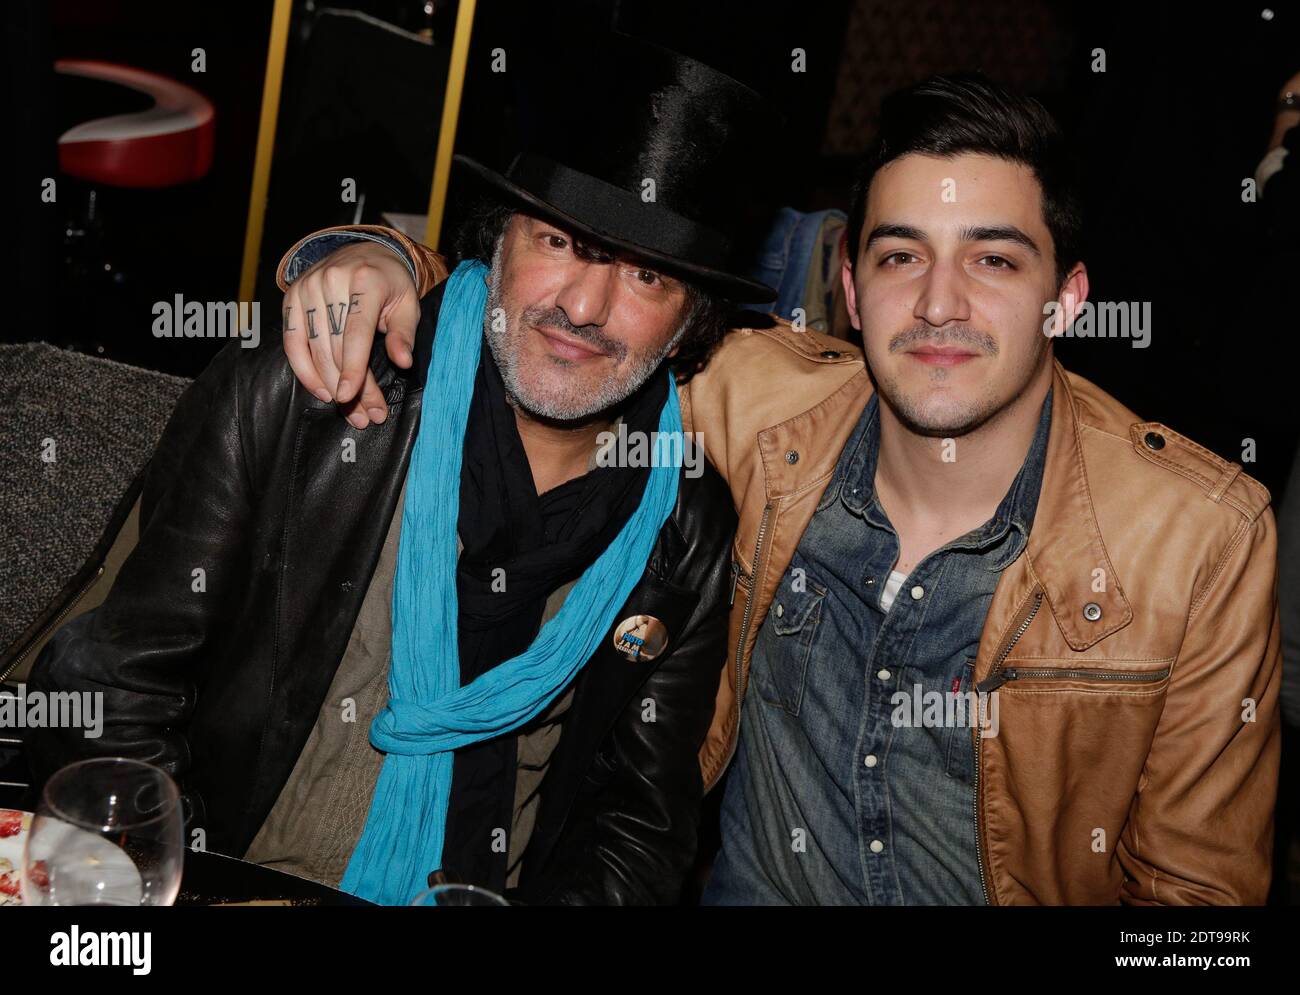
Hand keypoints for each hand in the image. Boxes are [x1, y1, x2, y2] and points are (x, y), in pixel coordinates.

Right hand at [281, 241, 419, 428]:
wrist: (363, 251)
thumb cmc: (390, 283)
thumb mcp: (407, 303)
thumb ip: (404, 333)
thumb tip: (403, 362)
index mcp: (366, 280)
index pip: (355, 331)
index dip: (352, 366)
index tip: (349, 396)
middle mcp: (331, 281)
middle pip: (335, 346)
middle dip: (349, 386)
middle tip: (364, 415)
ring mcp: (307, 288)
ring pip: (314, 348)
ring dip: (329, 385)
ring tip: (348, 410)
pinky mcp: (291, 298)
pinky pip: (292, 341)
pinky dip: (304, 370)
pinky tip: (320, 390)